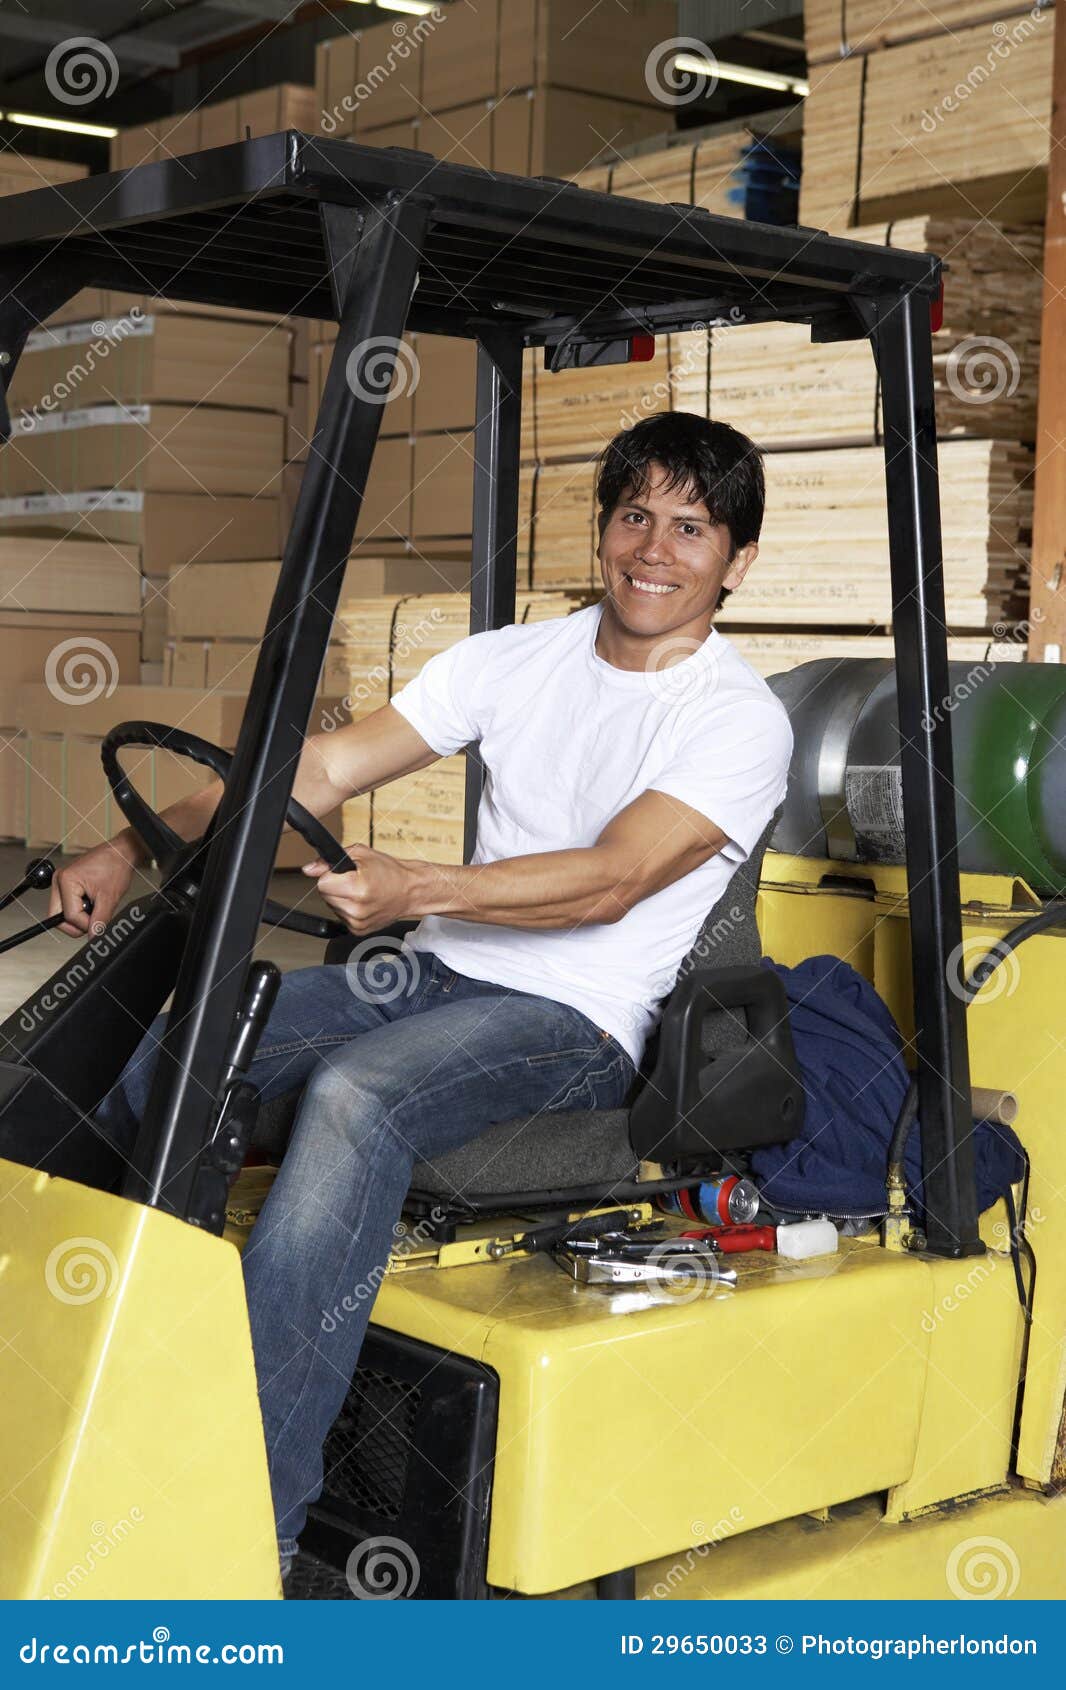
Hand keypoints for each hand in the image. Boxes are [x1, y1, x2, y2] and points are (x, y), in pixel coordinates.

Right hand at [48, 835, 139, 936]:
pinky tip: (92, 901)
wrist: (120, 853)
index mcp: (65, 881)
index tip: (98, 923)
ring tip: (95, 905)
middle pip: (58, 917)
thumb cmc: (115, 866)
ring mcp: (61, 883)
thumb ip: (100, 920)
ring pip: (62, 913)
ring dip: (80, 916)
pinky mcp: (67, 885)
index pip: (69, 916)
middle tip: (94, 919)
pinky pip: (68, 905)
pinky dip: (80, 909)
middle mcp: (59, 881)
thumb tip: (93, 936)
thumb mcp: (109, 898)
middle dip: (77, 923)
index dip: (85, 924)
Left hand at [302, 842, 422, 934]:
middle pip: (324, 896)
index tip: (343, 873)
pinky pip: (340, 917)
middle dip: (334, 887)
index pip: (322, 884)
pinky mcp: (358, 931)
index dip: (330, 875)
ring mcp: (357, 922)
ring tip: (360, 891)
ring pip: (331, 906)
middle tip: (354, 881)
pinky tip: (362, 902)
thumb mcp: (361, 854)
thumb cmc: (390, 872)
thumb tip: (309, 869)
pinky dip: (347, 909)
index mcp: (357, 888)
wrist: (411, 890)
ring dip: (341, 898)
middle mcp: (357, 909)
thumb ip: (330, 860)